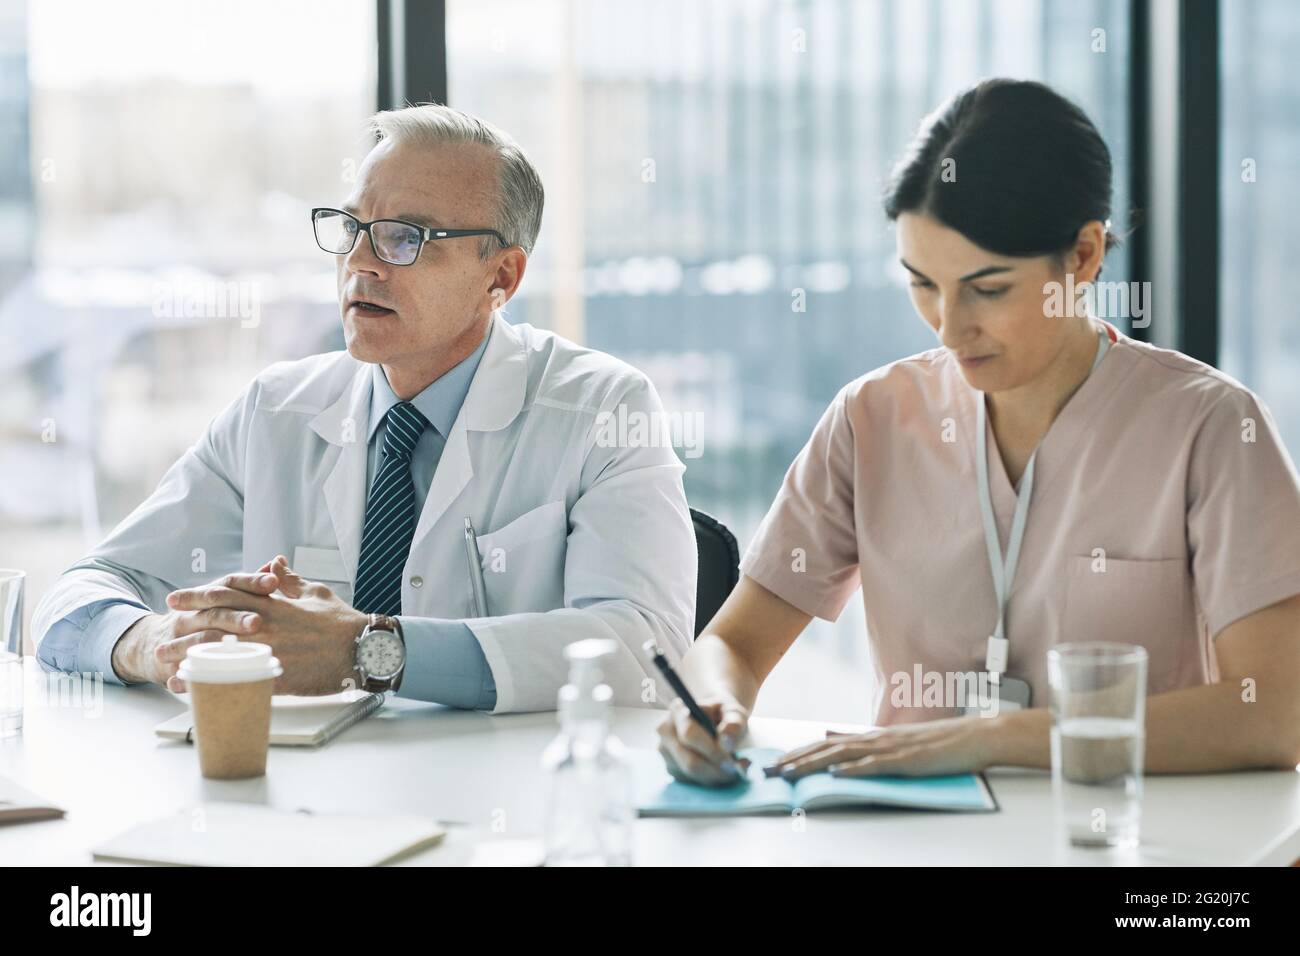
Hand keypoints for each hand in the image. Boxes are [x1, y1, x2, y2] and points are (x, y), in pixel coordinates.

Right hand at [112, 571, 281, 687]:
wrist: (152, 644)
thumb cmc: (202, 620)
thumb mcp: (223, 599)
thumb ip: (251, 585)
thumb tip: (277, 563)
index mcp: (209, 596)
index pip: (230, 583)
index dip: (251, 582)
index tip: (273, 583)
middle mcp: (192, 613)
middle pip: (216, 611)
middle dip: (236, 617)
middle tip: (258, 622)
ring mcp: (178, 637)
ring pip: (198, 638)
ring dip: (215, 643)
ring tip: (235, 647)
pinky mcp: (169, 663)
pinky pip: (177, 669)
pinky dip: (184, 675)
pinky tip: (196, 678)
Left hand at [165, 555, 368, 695]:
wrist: (361, 648)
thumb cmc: (341, 621)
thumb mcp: (315, 593)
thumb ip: (290, 579)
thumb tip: (274, 562)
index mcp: (271, 603)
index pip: (225, 594)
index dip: (196, 596)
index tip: (176, 599)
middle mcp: (263, 625)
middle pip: (212, 625)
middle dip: (183, 630)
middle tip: (162, 635)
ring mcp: (266, 651)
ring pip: (217, 653)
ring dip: (187, 658)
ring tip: (166, 664)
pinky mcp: (274, 675)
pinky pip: (234, 680)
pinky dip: (211, 684)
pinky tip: (194, 688)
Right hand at [655, 696, 751, 786]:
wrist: (715, 718)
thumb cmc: (723, 713)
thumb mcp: (734, 711)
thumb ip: (734, 723)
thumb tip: (726, 742)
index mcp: (678, 710)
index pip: (690, 735)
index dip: (712, 751)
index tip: (732, 760)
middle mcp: (666, 731)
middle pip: (689, 760)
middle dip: (717, 770)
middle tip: (739, 769)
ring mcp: (666, 752)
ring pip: (692, 774)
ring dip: (717, 776)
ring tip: (737, 766)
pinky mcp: (672, 768)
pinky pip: (692, 781)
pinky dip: (712, 779)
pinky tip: (724, 769)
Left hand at [770, 715, 995, 779]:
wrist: (975, 735)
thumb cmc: (938, 742)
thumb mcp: (893, 739)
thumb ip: (860, 739)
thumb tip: (829, 734)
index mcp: (872, 736)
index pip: (826, 743)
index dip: (799, 752)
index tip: (776, 763)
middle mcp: (875, 739)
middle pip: (826, 748)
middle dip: (795, 760)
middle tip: (770, 772)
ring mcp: (890, 749)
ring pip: (843, 756)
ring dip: (813, 765)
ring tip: (790, 773)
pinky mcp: (907, 761)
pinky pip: (876, 765)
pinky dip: (854, 770)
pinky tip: (836, 774)